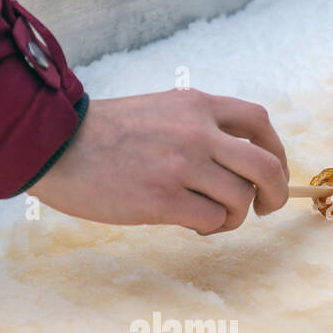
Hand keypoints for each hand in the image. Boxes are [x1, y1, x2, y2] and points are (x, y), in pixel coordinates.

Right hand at [30, 89, 289, 234]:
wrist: (56, 145)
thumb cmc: (102, 134)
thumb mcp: (159, 110)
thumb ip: (196, 126)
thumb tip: (233, 161)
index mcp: (196, 105)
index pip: (259, 122)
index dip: (276, 152)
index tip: (272, 172)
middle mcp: (196, 132)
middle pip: (265, 166)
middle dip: (276, 192)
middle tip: (265, 208)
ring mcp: (181, 166)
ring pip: (240, 199)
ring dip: (234, 216)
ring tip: (212, 218)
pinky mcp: (163, 200)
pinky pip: (212, 220)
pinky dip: (210, 227)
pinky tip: (190, 224)